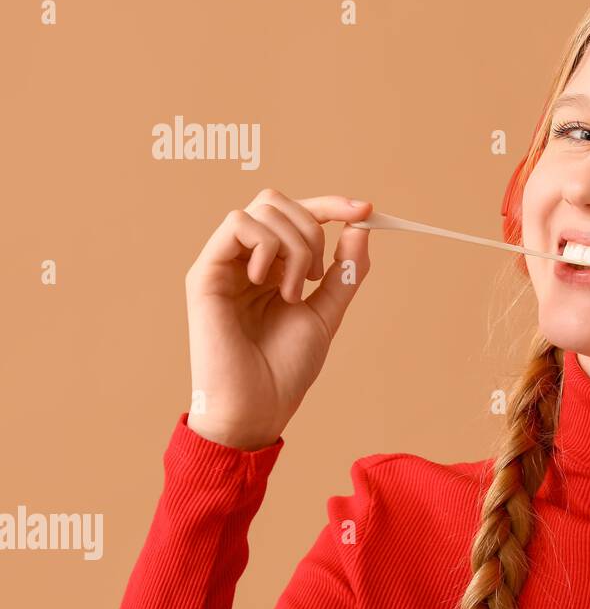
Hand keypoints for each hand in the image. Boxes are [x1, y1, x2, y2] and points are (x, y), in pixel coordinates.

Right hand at [183, 189, 373, 450]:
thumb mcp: (327, 311)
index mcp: (272, 267)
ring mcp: (224, 263)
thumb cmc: (285, 367)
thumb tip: (361, 225)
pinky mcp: (205, 272)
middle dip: (312, 228)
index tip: (366, 210)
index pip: (297, 214)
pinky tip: (268, 283)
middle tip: (317, 276)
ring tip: (294, 292)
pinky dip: (266, 245)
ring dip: (294, 246)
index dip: (332, 205)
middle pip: (277, 201)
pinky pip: (237, 223)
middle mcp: (246, 260)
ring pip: (263, 209)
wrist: (257, 406)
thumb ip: (345, 270)